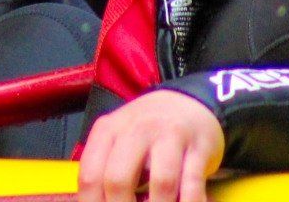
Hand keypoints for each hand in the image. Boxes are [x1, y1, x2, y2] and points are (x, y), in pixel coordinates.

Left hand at [77, 89, 223, 201]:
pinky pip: (193, 186)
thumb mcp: (118, 138)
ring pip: (161, 184)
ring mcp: (169, 136)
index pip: (90, 175)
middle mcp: (136, 129)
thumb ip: (104, 169)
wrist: (190, 102)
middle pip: (119, 180)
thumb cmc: (148, 130)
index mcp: (108, 130)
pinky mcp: (199, 148)